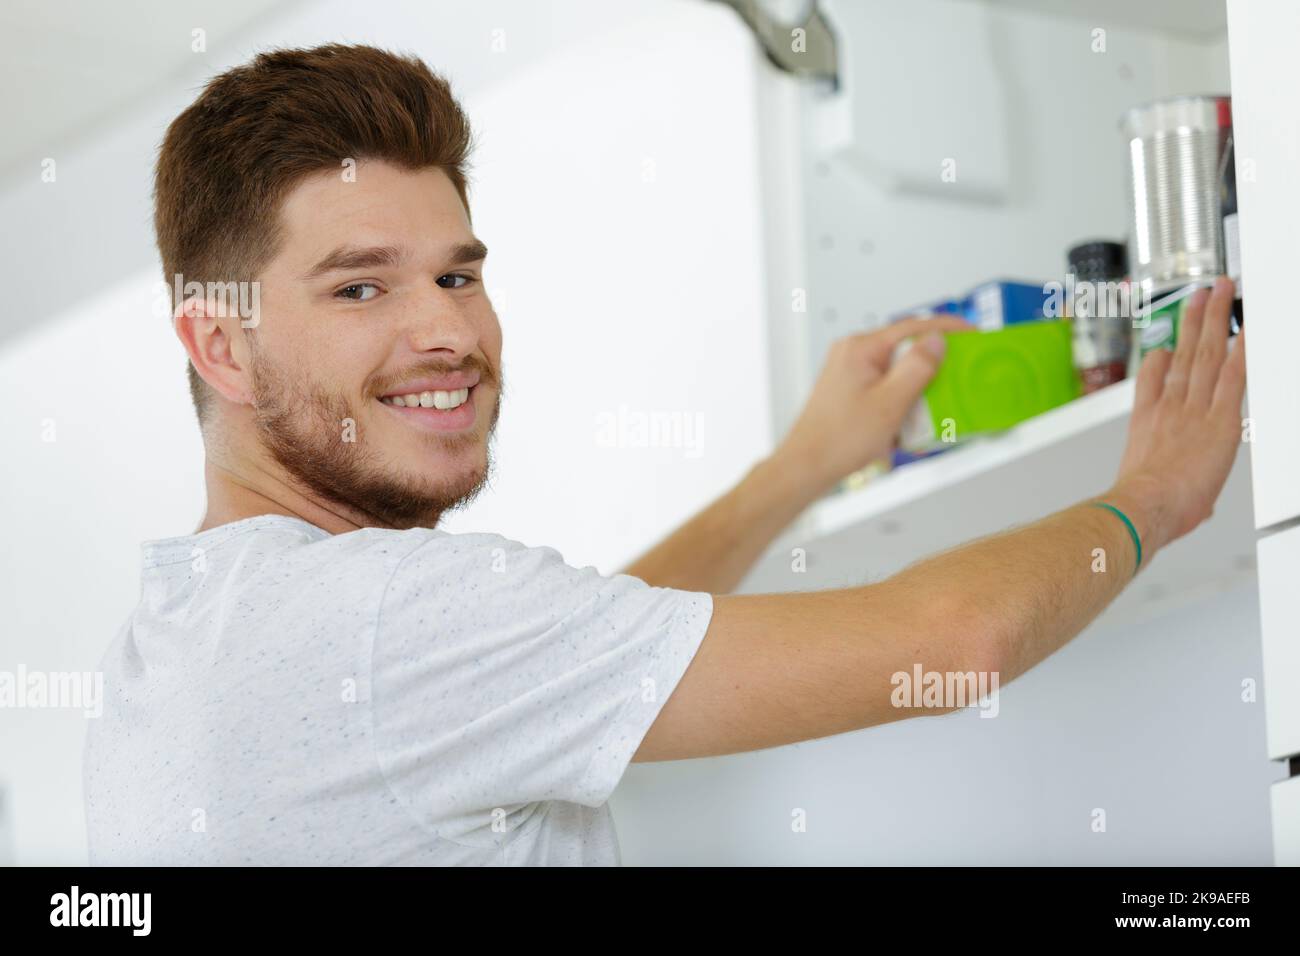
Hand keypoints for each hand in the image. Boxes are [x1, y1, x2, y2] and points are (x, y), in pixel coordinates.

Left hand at [773, 315, 969, 496]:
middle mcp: (852, 354)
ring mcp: (850, 372)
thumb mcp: (890, 403)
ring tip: (930, 409)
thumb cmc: (838, 440)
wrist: (807, 466)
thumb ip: (917, 367)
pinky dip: (901, 399)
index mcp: (860, 348)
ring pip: (897, 370)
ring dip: (917, 387)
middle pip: (905, 348)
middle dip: (932, 365)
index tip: (971, 332)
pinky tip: (907, 423)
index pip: (911, 326)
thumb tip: (937, 340)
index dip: (946, 328)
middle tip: (957, 376)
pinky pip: (885, 385)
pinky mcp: (850, 390)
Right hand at [1108, 276, 1245, 556]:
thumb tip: (1193, 507)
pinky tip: (1246, 331)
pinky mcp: (1220, 420)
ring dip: (1215, 321)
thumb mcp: (1144, 484)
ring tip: (1220, 294)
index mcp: (1148, 422)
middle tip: (1201, 294)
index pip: (1155, 378)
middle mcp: (1170, 408)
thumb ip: (1170, 486)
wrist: (1145, 504)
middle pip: (1184, 354)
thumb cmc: (1143, 503)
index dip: (1162, 355)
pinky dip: (1241, 351)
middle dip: (1194, 321)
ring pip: (1206, 355)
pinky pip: (1234, 377)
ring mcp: (1194, 410)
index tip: (1167, 342)